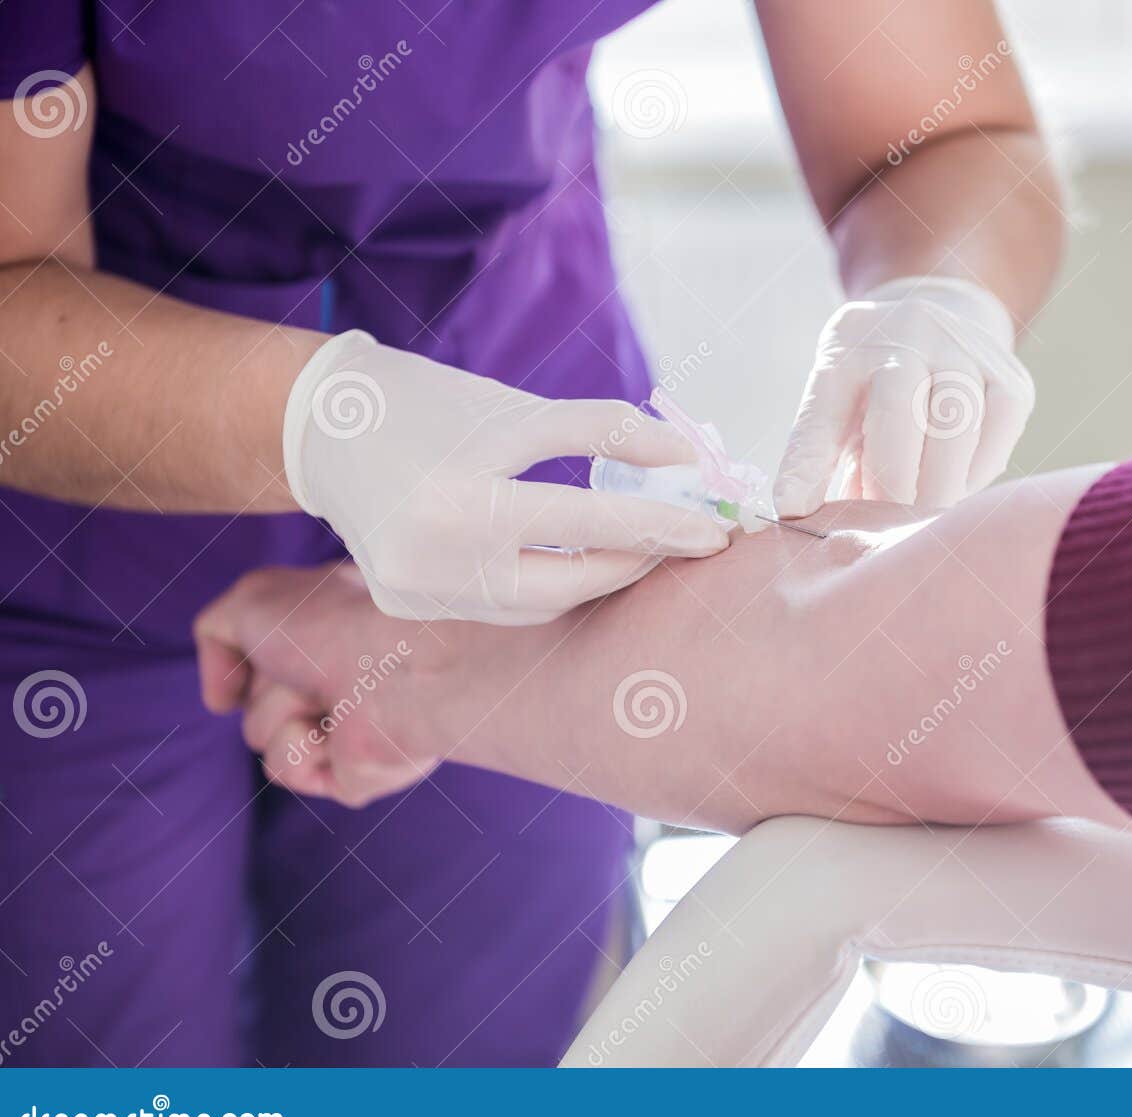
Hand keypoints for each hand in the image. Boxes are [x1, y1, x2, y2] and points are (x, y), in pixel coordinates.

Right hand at [194, 564, 443, 806]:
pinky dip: (300, 750)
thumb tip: (223, 703)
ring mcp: (347, 727)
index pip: (263, 653)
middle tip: (310, 669)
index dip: (257, 648)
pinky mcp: (351, 771)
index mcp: (333, 634)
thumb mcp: (251, 600)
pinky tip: (337, 734)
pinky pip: (286, 769)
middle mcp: (342, 679)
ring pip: (262, 736)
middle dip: (266, 685)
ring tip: (330, 700)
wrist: (394, 669)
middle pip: (253, 697)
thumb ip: (217, 632)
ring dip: (281, 714)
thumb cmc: (333, 625)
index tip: (281, 639)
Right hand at [282, 331, 729, 624]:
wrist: (323, 425)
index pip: (589, 517)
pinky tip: (573, 566)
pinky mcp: (403, 604)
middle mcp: (434, 551)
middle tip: (687, 542)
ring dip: (596, 579)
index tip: (718, 528)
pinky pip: (499, 608)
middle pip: (570, 578)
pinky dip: (542, 587)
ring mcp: (414, 588)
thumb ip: (601, 433)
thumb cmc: (432, 404)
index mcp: (464, 491)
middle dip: (637, 561)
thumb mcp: (517, 406)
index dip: (662, 522)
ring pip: (540, 604)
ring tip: (638, 549)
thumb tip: (686, 461)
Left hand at [773, 277, 1033, 514]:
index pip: (822, 412)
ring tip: (919, 518)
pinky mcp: (1012, 377)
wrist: (945, 318)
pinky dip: (976, 471)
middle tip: (885, 527)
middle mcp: (908, 333)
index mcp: (847, 347)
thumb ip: (818, 456)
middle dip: (890, 482)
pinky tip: (957, 487)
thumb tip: (800, 516)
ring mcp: (966, 348)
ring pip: (957, 425)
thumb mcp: (837, 406)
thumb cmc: (875, 387)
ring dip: (936, 485)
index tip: (792, 510)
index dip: (805, 465)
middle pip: (898, 412)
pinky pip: (998, 430)